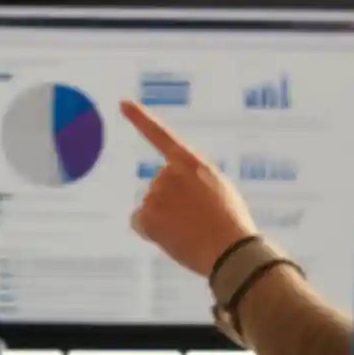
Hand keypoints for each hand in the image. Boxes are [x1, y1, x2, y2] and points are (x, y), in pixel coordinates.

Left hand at [122, 100, 257, 275]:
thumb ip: (194, 180)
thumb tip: (178, 193)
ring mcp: (155, 193)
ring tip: (191, 231)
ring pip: (151, 208)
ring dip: (165, 220)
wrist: (231, 251)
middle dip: (172, 203)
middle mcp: (168, 172)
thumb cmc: (231, 223)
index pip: (159, 135)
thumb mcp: (219, 188)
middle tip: (197, 220)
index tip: (122, 103)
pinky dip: (152, 233)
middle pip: (159, 187)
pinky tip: (174, 238)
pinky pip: (141, 224)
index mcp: (191, 162)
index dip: (139, 118)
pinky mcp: (146, 215)